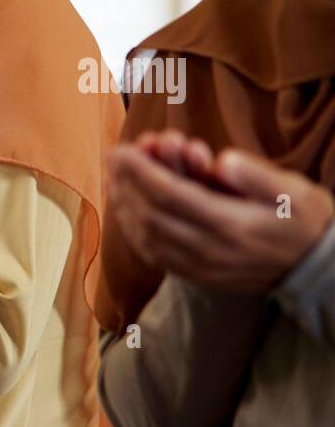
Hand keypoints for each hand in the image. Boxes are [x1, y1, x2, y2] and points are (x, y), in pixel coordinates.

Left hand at [107, 131, 333, 292]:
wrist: (314, 270)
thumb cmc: (304, 222)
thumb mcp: (294, 191)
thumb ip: (256, 175)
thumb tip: (222, 160)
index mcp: (229, 225)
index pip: (169, 194)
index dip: (139, 171)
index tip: (122, 150)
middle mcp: (207, 250)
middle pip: (148, 215)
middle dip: (125, 183)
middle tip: (112, 158)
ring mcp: (197, 268)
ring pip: (144, 237)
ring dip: (123, 205)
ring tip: (113, 179)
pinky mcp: (193, 276)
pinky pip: (151, 253)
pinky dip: (132, 229)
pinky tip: (126, 209)